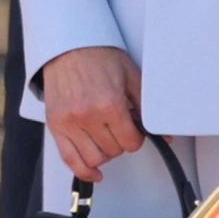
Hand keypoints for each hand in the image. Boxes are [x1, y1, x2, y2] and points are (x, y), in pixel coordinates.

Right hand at [40, 44, 144, 181]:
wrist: (68, 45)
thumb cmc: (97, 55)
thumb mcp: (130, 76)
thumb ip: (146, 107)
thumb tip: (163, 134)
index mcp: (109, 103)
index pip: (130, 142)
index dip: (136, 139)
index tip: (134, 132)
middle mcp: (87, 116)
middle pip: (113, 151)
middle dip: (121, 142)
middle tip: (120, 129)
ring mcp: (69, 122)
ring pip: (94, 158)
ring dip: (104, 154)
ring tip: (106, 139)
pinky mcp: (55, 125)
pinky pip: (69, 159)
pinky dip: (83, 171)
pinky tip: (94, 172)